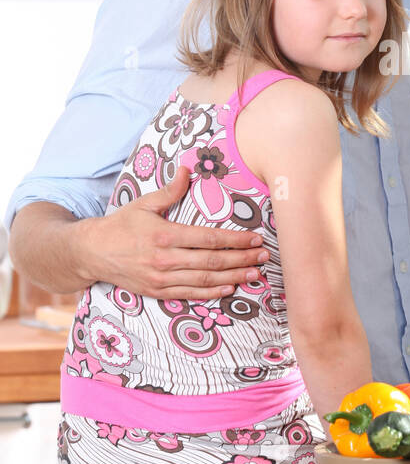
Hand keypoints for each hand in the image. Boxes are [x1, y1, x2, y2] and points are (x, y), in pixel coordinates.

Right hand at [76, 166, 270, 299]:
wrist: (91, 253)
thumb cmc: (120, 225)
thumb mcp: (143, 203)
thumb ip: (169, 190)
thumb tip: (187, 169)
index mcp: (165, 235)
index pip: (209, 239)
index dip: (236, 241)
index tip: (255, 239)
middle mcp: (165, 259)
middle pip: (212, 261)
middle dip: (242, 260)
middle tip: (263, 257)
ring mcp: (161, 279)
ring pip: (205, 280)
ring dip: (233, 278)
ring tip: (254, 274)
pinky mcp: (157, 292)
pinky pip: (190, 294)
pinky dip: (211, 293)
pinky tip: (229, 288)